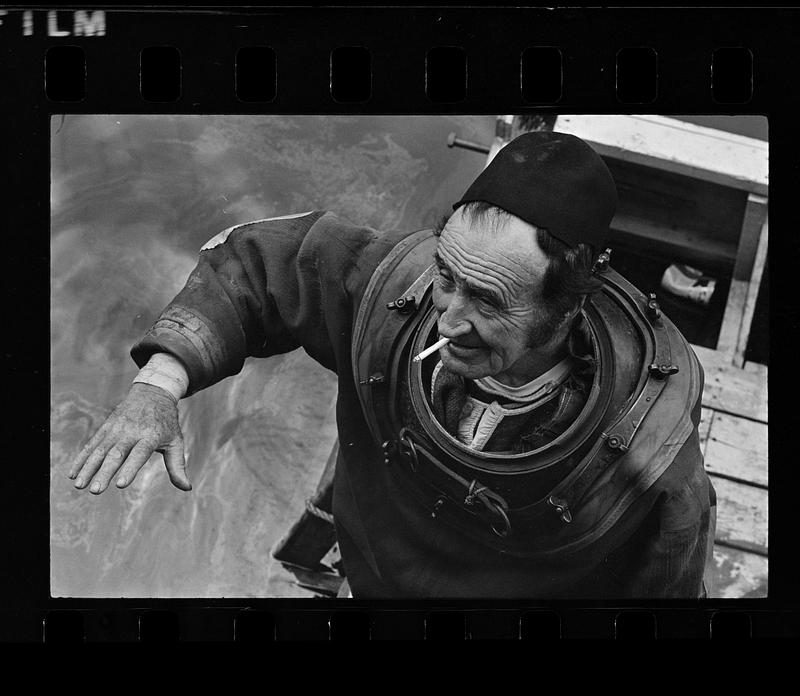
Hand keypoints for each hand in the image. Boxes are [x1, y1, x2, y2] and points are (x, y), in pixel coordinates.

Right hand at [68, 382, 191, 493]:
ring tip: (79, 485)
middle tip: (95, 490)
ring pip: (100, 450)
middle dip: (104, 473)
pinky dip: (82, 458)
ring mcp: (116, 429)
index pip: (139, 454)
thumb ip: (178, 465)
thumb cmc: (166, 423)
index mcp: (150, 436)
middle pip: (116, 454)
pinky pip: (92, 444)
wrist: (152, 393)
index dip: (130, 469)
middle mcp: (131, 432)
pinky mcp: (106, 428)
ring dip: (88, 468)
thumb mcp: (176, 441)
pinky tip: (73, 473)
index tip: (120, 484)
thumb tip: (187, 488)